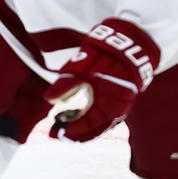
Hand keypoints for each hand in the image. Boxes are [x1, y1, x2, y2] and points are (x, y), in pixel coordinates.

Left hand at [43, 18, 158, 141]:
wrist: (128, 42)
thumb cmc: (105, 52)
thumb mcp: (82, 64)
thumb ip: (67, 82)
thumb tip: (49, 99)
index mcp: (112, 97)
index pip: (94, 120)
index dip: (75, 127)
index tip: (58, 130)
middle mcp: (120, 104)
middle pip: (98, 126)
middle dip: (78, 133)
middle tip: (57, 136)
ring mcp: (121, 102)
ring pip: (102, 123)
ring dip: (85, 129)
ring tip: (65, 133)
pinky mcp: (119, 99)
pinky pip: (106, 115)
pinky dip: (93, 121)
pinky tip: (79, 123)